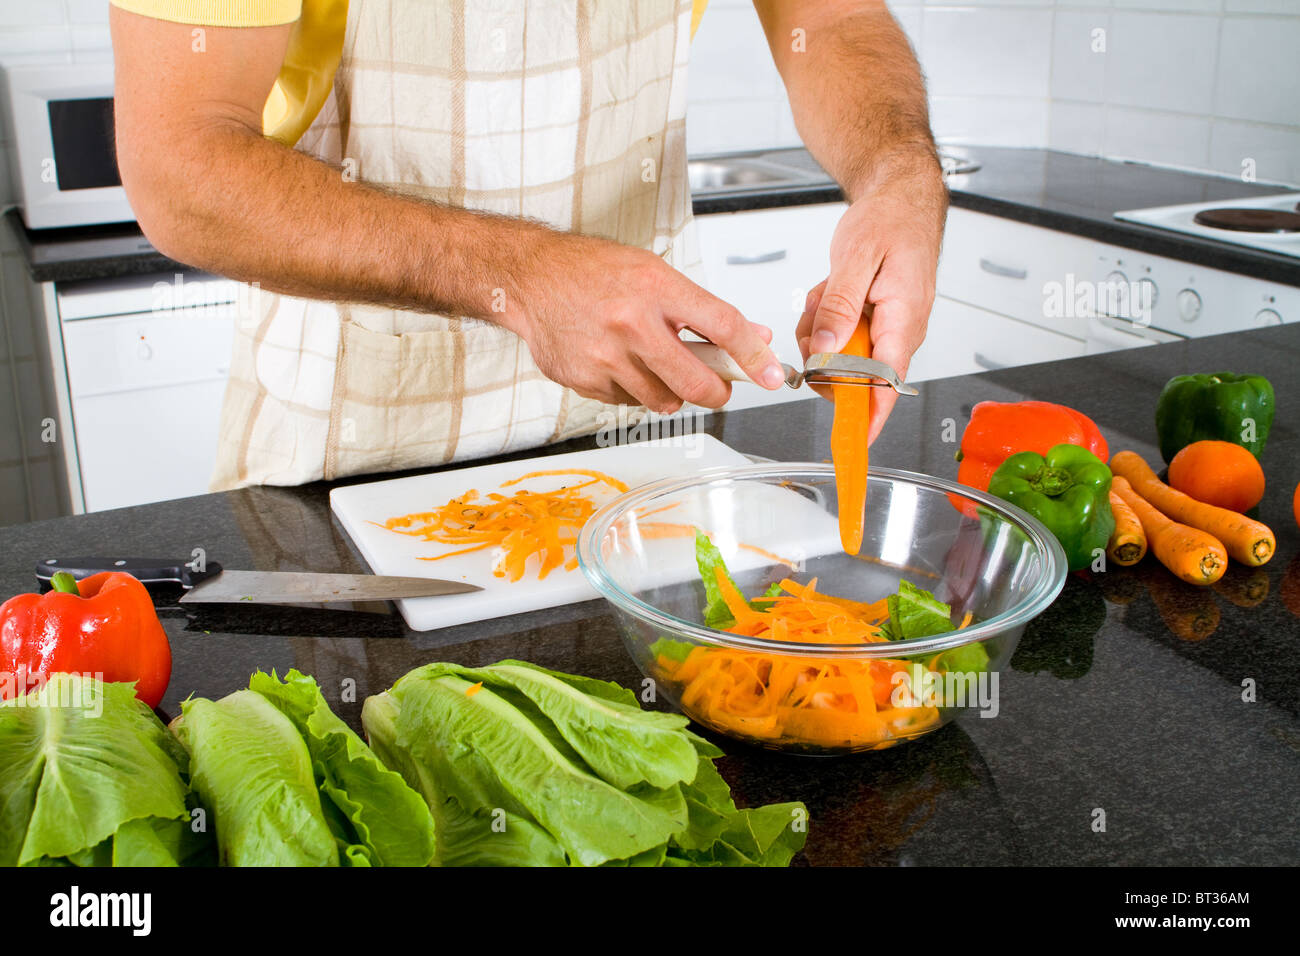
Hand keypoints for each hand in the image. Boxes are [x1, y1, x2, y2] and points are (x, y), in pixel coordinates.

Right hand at [505, 234, 783, 413]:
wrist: (530, 279)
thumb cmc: (593, 271)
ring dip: (671, 391)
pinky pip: (628, 402)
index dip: (754, 356)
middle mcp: (630, 323)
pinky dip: (633, 390)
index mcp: (655, 288)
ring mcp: (605, 356)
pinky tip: (619, 362)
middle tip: (718, 387)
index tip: (772, 375)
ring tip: (655, 363)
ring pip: (664, 400)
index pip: (723, 326)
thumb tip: (752, 338)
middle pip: (697, 382)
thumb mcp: (654, 274)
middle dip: (716, 392)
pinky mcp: (584, 380)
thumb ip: (704, 310)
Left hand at [796, 170, 945, 442]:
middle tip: (820, 312)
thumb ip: (841, 307)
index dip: (870, 416)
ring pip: (838, 352)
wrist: (900, 197)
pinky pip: (837, 333)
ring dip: (823, 325)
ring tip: (831, 290)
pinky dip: (825, 314)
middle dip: (824, 350)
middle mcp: (899, 331)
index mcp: (903, 321)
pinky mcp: (871, 320)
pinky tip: (832, 289)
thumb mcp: (858, 259)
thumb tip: (828, 350)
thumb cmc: (892, 221)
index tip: (854, 441)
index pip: (888, 384)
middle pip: (852, 371)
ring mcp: (885, 327)